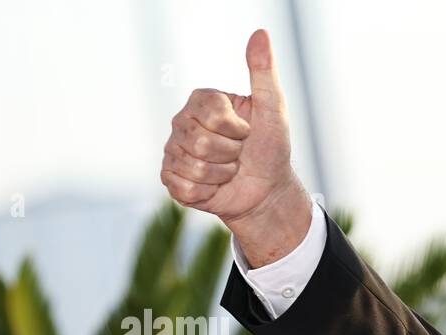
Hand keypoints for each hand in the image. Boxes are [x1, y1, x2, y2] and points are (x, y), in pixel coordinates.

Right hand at [160, 28, 310, 266]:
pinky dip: (207, 191)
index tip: (247, 132)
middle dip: (230, 154)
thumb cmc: (270, 148)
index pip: (211, 113)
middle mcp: (182, 122)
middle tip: (238, 154)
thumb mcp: (273, 109)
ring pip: (192, 166)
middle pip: (199, 141)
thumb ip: (263, 72)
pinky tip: (215, 186)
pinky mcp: (171, 179)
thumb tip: (260, 33)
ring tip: (228, 170)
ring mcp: (173, 150)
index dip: (236, 129)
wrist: (267, 190)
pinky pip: (184, 187)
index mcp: (201, 101)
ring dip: (221, 174)